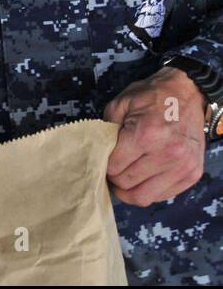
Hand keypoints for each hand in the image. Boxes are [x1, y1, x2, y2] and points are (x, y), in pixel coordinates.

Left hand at [104, 66, 206, 205]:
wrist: (187, 92)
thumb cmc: (151, 96)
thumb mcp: (120, 104)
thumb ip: (105, 130)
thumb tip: (96, 155)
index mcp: (146, 135)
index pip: (114, 168)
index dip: (103, 166)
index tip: (102, 160)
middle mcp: (167, 154)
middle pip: (127, 184)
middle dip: (114, 179)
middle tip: (112, 170)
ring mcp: (182, 166)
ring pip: (144, 196)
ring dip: (130, 190)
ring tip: (126, 178)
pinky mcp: (192, 174)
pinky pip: (163, 196)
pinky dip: (149, 191)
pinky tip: (144, 178)